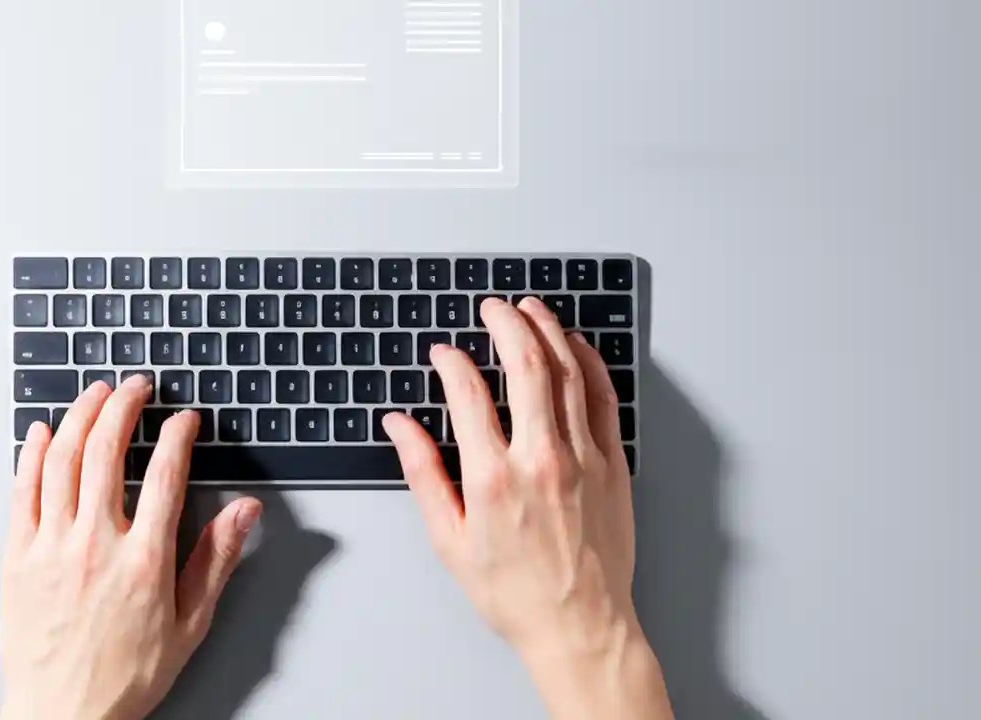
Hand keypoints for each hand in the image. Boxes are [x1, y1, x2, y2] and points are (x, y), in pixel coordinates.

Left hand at [0, 377, 261, 719]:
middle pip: (105, 451)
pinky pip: (21, 491)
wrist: (62, 716)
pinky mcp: (17, 557)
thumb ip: (217, 559)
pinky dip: (31, 454)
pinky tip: (42, 433)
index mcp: (143, 559)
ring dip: (80, 416)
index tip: (184, 418)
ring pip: (62, 460)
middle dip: (123, 406)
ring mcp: (51, 547)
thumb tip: (244, 513)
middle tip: (135, 387)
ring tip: (94, 394)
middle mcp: (95, 544)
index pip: (164, 474)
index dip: (176, 435)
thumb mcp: (190, 622)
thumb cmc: (124, 676)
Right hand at [383, 297, 671, 719]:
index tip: (443, 352)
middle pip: (525, 365)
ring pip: (568, 372)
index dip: (451, 362)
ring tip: (530, 309)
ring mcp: (583, 458)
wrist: (579, 626)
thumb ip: (423, 473)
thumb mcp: (448, 539)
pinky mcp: (613, 464)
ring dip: (547, 330)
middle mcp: (540, 459)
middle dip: (505, 323)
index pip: (468, 392)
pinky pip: (603, 398)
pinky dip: (588, 363)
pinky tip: (575, 347)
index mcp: (492, 478)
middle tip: (492, 307)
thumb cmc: (513, 593)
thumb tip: (399, 425)